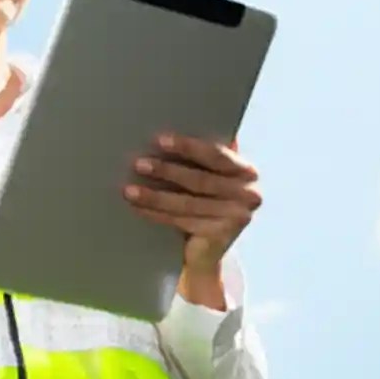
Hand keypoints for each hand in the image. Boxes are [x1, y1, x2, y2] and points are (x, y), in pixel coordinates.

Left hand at [123, 133, 261, 274]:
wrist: (206, 248)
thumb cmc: (201, 199)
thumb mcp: (205, 174)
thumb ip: (198, 156)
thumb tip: (163, 130)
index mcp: (246, 170)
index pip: (216, 154)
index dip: (187, 146)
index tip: (159, 140)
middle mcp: (249, 193)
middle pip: (201, 180)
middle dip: (167, 171)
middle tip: (138, 164)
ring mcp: (238, 217)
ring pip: (188, 203)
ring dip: (155, 196)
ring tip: (129, 190)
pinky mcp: (222, 237)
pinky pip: (183, 221)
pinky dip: (157, 214)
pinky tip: (138, 207)